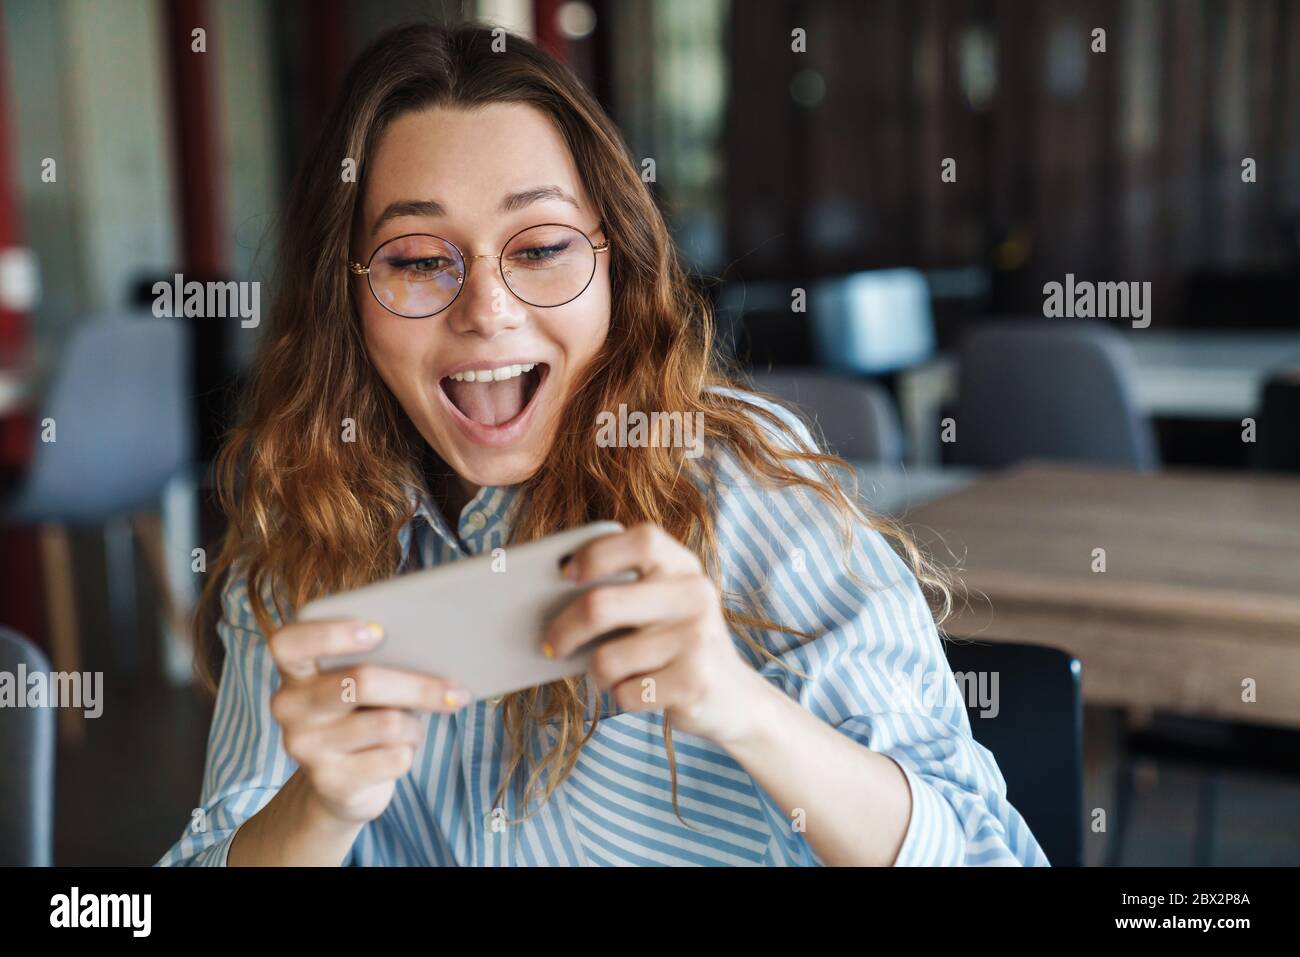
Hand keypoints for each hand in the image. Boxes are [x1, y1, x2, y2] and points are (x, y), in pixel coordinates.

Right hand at [267, 619, 471, 824]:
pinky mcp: (330, 782)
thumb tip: (437, 650)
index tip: (378, 631)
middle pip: (360, 683)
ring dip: (414, 726)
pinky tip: (399, 752)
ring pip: (388, 723)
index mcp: (295, 672)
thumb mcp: (360, 686)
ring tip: (412, 728)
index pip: (290, 643)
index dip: (331, 634)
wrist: (340, 787)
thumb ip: (379, 663)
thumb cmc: (362, 717)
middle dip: (417, 686)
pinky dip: (410, 752)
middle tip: (456, 691)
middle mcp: (290, 708)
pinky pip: (394, 758)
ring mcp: (306, 748)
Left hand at [541, 523, 765, 744]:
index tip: (565, 575)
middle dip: (564, 629)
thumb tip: (549, 602)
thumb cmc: (675, 643)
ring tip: (612, 672)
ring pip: (607, 660)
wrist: (734, 696)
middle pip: (601, 605)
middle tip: (551, 644)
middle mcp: (695, 594)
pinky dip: (622, 697)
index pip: (642, 539)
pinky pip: (626, 693)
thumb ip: (622, 591)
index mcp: (683, 565)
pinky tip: (641, 690)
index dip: (597, 554)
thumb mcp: (660, 605)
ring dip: (599, 673)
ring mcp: (698, 638)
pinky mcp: (695, 682)